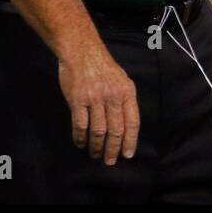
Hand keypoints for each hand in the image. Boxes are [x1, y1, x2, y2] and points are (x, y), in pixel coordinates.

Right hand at [58, 44, 139, 164]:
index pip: (132, 121)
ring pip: (98, 130)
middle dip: (114, 149)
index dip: (131, 140)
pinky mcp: (78, 99)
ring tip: (96, 154)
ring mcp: (95, 98)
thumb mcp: (121, 79)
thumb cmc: (102, 66)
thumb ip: (123, 99)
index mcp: (127, 91)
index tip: (128, 154)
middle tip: (110, 161)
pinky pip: (80, 124)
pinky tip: (81, 143)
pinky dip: (80, 137)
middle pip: (116, 129)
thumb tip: (125, 124)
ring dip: (97, 146)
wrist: (82, 51)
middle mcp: (113, 96)